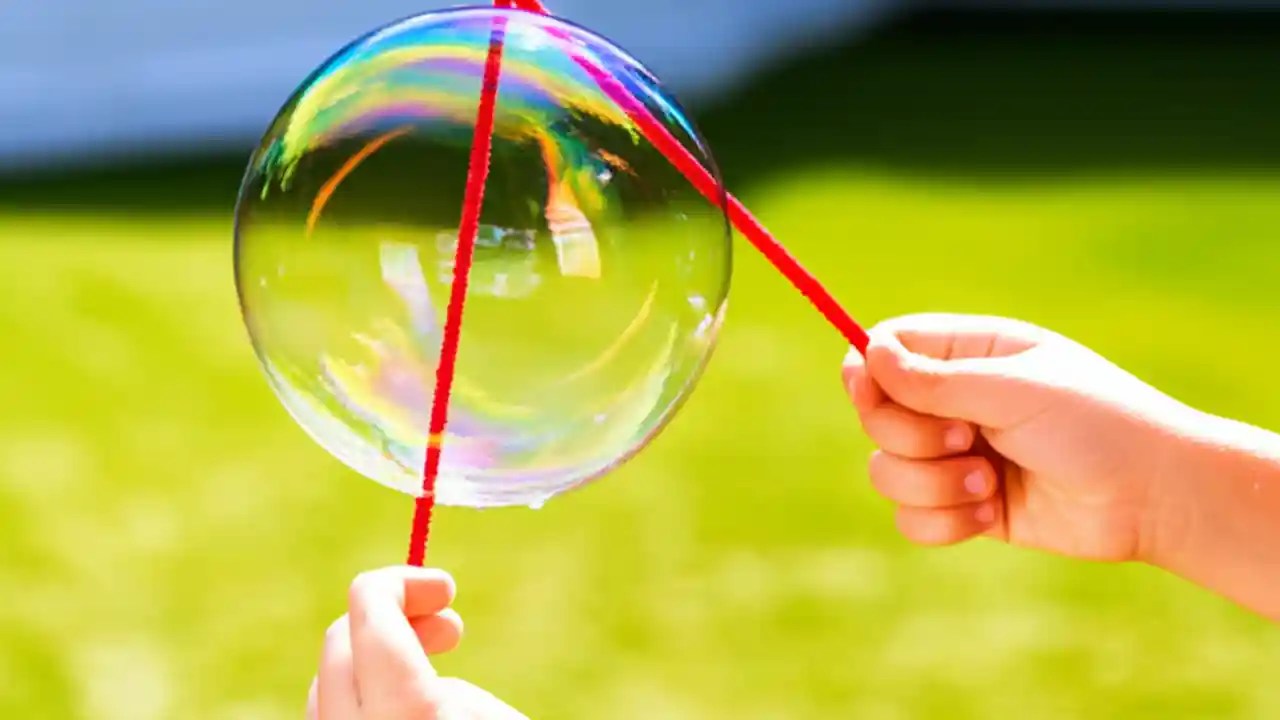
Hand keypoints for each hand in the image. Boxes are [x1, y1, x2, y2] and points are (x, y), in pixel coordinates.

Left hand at [307, 566, 526, 719]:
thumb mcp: (499, 719)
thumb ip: (437, 681)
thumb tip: (406, 656)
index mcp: (406, 710)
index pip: (368, 608)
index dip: (403, 581)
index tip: (446, 589)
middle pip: (340, 642)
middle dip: (391, 618)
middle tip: (450, 628)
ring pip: (322, 686)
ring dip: (370, 659)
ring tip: (425, 668)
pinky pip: (327, 719)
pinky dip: (359, 697)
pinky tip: (400, 708)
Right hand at [841, 313, 1197, 561]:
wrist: (1154, 497)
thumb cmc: (1095, 424)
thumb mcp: (1012, 390)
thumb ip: (934, 379)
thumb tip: (865, 354)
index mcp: (971, 352)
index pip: (886, 348)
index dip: (867, 372)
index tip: (873, 393)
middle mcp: (957, 401)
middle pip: (875, 415)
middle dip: (909, 437)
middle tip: (965, 440)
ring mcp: (958, 456)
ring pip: (886, 471)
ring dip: (930, 484)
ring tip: (987, 484)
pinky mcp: (965, 506)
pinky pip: (911, 519)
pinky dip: (943, 523)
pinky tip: (989, 515)